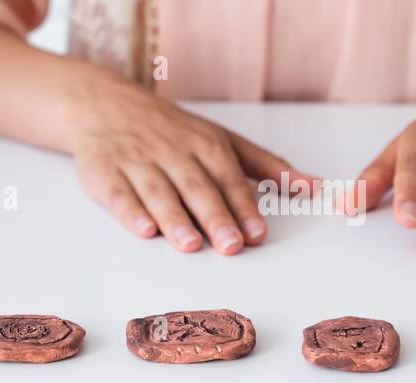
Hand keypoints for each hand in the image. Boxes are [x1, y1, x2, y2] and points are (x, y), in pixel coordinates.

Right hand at [66, 70, 315, 254]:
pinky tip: (143, 231)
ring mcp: (137, 162)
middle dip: (214, 216)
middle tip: (230, 246)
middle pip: (196, 187)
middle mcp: (173, 153)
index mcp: (205, 144)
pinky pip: (118, 193)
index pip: (228, 178)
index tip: (257, 234)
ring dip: (175, 219)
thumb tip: (312, 186)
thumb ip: (266, 166)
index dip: (243, 207)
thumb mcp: (222, 138)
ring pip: (158, 192)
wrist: (103, 104)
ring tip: (190, 245)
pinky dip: (130, 212)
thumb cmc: (171, 129)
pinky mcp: (104, 172)